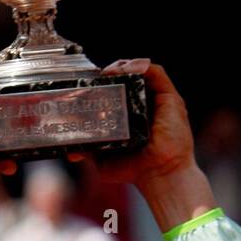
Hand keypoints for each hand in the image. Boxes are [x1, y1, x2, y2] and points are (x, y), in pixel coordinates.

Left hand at [69, 62, 216, 234]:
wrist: (158, 175)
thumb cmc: (135, 170)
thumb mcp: (105, 160)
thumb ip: (89, 151)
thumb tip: (70, 152)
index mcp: (128, 115)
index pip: (114, 90)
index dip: (101, 83)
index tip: (86, 84)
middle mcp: (143, 104)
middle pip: (126, 78)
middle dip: (110, 73)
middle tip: (95, 77)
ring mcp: (156, 100)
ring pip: (140, 72)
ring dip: (123, 67)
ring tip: (108, 72)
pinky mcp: (169, 97)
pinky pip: (156, 73)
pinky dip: (141, 66)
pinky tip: (127, 69)